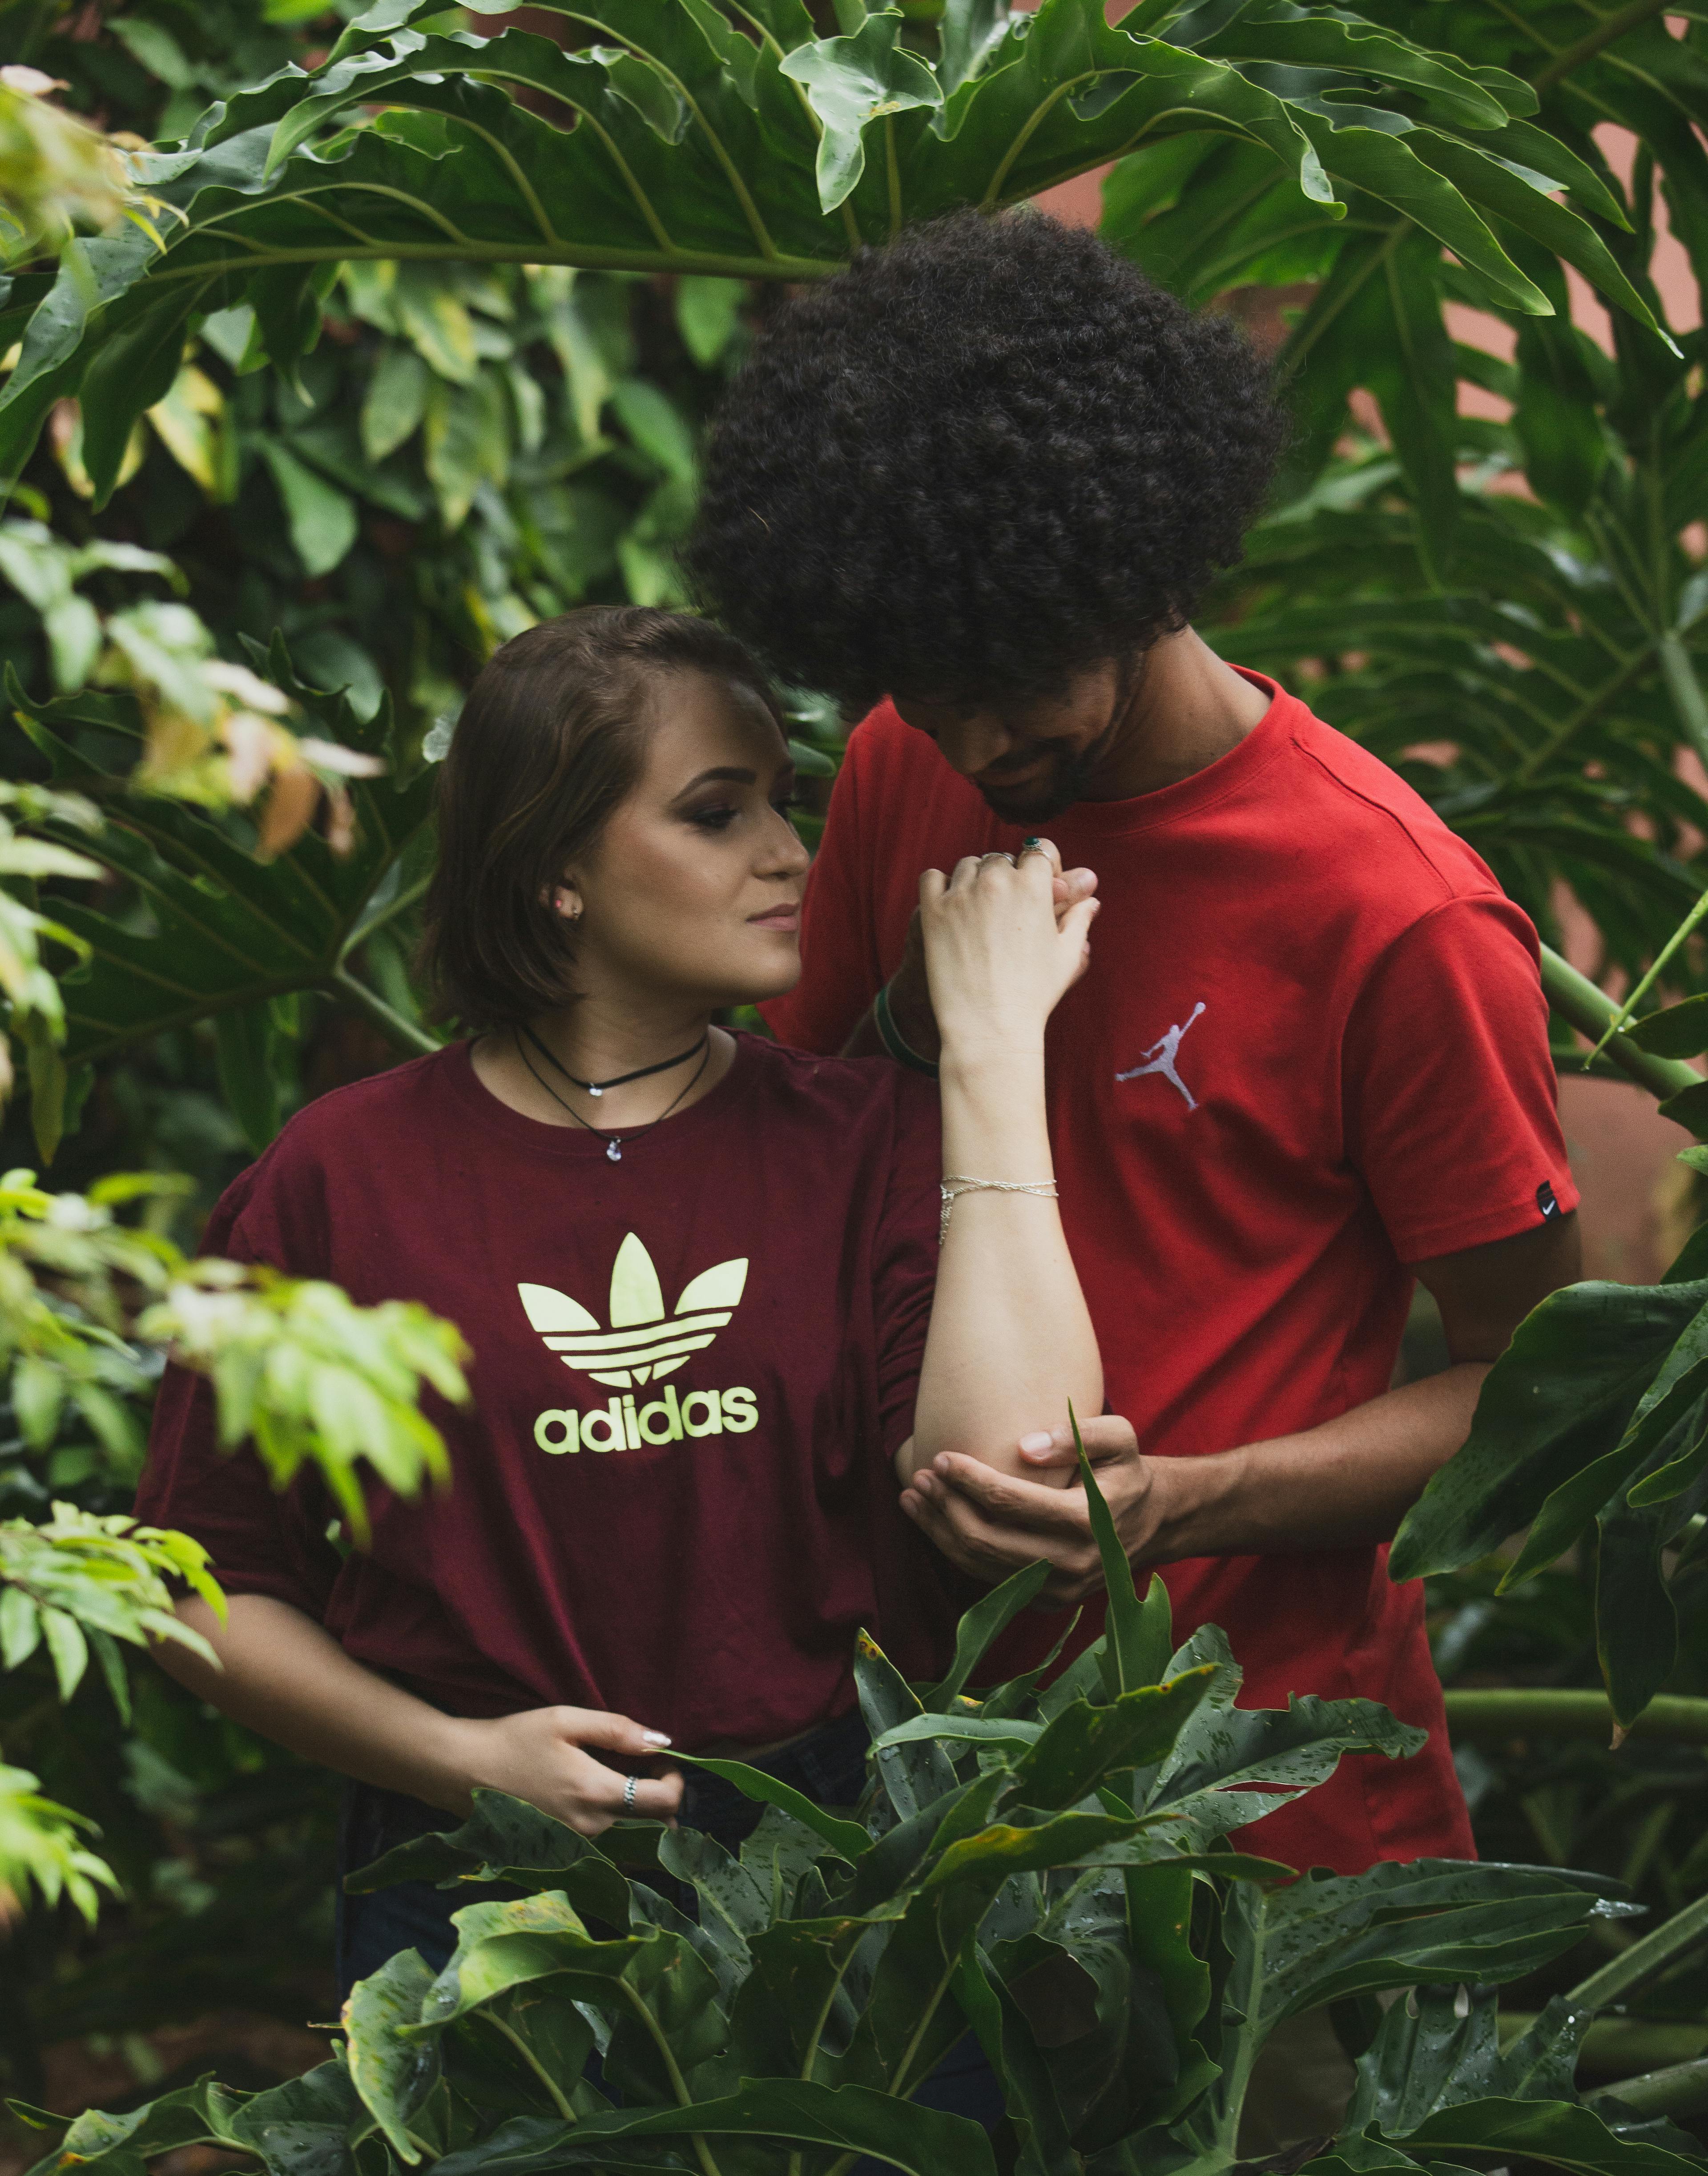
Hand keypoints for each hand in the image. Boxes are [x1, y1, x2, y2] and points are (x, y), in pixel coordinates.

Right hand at [443, 1704, 683, 1834]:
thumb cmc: (513, 1740)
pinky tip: (585, 1794)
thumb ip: (618, 1730)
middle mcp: (592, 1830)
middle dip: (655, 1792)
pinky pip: (602, 1842)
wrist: (461, 1772)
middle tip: (635, 1762)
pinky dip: (608, 1820)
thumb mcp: (566, 1720)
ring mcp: (575, 1847)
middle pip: (651, 1822)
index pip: (666, 1805)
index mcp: (597, 1796)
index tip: (659, 1759)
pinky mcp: (559, 1852)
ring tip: (604, 1772)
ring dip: (630, 1805)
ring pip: (626, 1831)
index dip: (674, 1780)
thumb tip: (662, 1741)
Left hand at [899, 1415, 1168, 1604]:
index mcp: (1086, 1521)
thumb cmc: (1125, 1471)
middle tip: (920, 1476)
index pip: (1008, 1502)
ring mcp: (1057, 1589)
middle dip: (944, 1506)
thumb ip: (1077, 1435)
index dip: (968, 1479)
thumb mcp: (1119, 1439)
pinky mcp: (1047, 1602)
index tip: (941, 1457)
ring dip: (939, 1530)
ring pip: (979, 1564)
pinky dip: (955, 1551)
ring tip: (914, 1497)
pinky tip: (935, 1522)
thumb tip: (1024, 1446)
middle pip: (985, 1539)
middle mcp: (1071, 1563)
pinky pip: (989, 1579)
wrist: (1151, 1522)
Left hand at [920, 839, 1098, 1058]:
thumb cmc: (1034, 994)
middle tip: (1006, 910)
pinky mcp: (932, 910)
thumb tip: (1091, 900)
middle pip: (1001, 859)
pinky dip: (940, 885)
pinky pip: (931, 877)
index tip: (1037, 885)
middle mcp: (997, 880)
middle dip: (1006, 877)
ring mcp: (962, 893)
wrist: (990, 1025)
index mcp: (1034, 885)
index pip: (1038, 851)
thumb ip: (1079, 920)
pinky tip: (949, 905)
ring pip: (968, 865)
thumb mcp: (1067, 956)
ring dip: (974, 880)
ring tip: (978, 911)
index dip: (1040, 868)